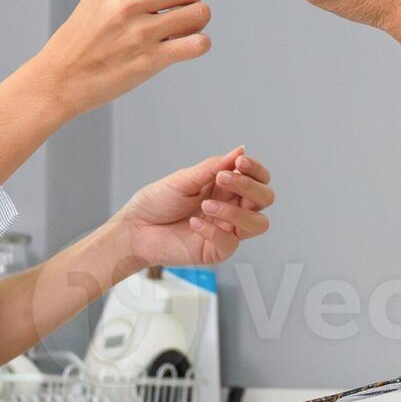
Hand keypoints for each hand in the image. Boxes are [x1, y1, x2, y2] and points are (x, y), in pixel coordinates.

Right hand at [32, 0, 210, 116]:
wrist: (58, 80)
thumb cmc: (83, 39)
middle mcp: (125, 4)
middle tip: (182, 13)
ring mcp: (138, 33)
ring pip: (198, 13)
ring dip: (199, 22)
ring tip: (185, 31)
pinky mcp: (148, 61)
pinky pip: (197, 44)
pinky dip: (200, 44)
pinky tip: (186, 47)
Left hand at [116, 148, 275, 269]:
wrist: (135, 229)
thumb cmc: (156, 202)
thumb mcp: (184, 179)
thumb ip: (213, 167)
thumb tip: (240, 150)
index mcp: (226, 187)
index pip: (259, 178)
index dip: (256, 170)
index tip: (240, 161)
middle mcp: (232, 207)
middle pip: (265, 198)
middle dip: (249, 186)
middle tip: (222, 179)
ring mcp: (226, 230)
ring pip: (258, 224)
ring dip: (236, 212)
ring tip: (207, 205)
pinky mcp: (216, 251)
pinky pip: (230, 242)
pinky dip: (214, 231)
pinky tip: (194, 224)